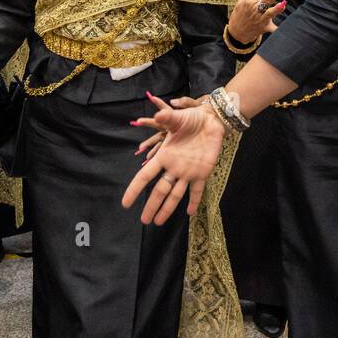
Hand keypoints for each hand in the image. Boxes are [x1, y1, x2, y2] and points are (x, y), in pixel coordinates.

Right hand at [123, 98, 226, 223]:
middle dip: (151, 205)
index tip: (126, 203)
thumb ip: (167, 118)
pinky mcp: (202, 172)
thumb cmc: (191, 119)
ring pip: (175, 194)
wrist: (211, 120)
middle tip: (144, 221)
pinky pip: (197, 190)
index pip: (145, 176)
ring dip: (168, 208)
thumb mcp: (177, 118)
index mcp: (164, 156)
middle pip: (159, 190)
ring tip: (158, 222)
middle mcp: (173, 167)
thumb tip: (158, 115)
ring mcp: (188, 172)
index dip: (135, 189)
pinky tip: (190, 213)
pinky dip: (194, 201)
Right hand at [227, 0, 290, 44]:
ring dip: (277, 8)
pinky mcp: (263, 28)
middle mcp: (256, 8)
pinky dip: (276, 29)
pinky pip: (271, 29)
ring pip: (270, 12)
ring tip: (283, 3)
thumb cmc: (241, 12)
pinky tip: (284, 28)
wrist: (236, 32)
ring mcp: (260, 18)